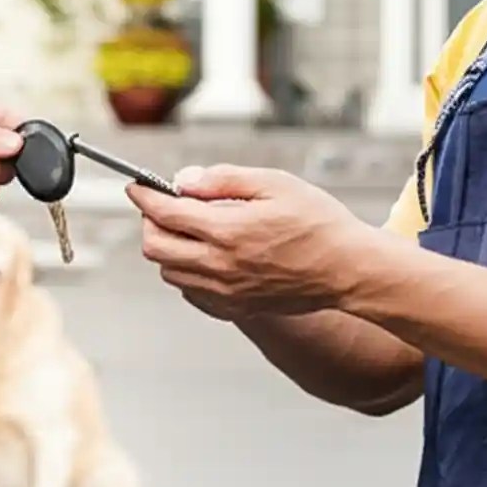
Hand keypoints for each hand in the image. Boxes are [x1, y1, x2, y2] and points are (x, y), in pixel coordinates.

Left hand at [127, 164, 379, 319]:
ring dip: (168, 247)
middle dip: (151, 221)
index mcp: (227, 231)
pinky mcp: (234, 307)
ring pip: (169, 271)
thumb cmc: (319, 223)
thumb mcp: (274, 184)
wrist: (349, 271)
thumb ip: (223, 180)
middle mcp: (219, 265)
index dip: (144, 196)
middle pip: (155, 246)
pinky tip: (207, 255)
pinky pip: (190, 291)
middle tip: (164, 205)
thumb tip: (183, 180)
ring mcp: (225, 291)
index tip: (137, 186)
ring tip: (190, 228)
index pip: (165, 212)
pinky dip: (186, 271)